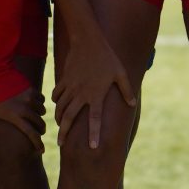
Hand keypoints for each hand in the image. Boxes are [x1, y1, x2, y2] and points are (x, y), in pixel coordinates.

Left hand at [0, 85, 46, 152]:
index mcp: (15, 117)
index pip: (31, 134)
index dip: (38, 144)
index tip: (41, 150)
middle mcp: (25, 108)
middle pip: (40, 123)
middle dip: (41, 130)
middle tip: (39, 133)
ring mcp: (29, 98)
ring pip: (42, 110)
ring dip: (40, 116)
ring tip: (37, 118)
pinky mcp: (31, 89)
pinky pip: (41, 99)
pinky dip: (40, 103)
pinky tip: (36, 105)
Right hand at [52, 29, 134, 150]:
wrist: (88, 41)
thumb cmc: (107, 57)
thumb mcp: (120, 73)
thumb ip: (126, 90)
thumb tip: (132, 104)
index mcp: (96, 94)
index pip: (95, 119)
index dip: (94, 134)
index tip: (93, 147)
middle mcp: (81, 93)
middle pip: (69, 118)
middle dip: (64, 132)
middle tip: (61, 145)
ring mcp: (71, 87)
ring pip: (60, 108)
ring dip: (58, 119)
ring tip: (58, 127)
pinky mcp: (64, 79)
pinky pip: (57, 94)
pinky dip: (55, 102)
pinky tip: (57, 105)